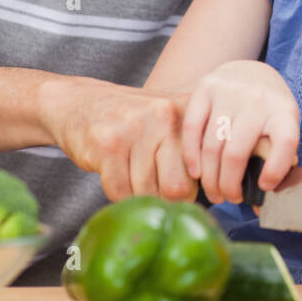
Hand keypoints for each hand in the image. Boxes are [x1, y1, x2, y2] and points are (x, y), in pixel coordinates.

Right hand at [40, 76, 196, 201]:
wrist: (82, 101)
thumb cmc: (134, 120)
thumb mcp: (172, 119)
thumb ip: (196, 146)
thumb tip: (219, 186)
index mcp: (189, 111)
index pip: (204, 169)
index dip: (194, 190)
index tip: (184, 193)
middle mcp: (165, 116)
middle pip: (177, 187)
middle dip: (166, 199)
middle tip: (156, 191)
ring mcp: (135, 128)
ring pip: (146, 192)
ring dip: (139, 196)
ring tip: (134, 178)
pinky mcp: (107, 144)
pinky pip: (119, 191)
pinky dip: (118, 194)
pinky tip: (117, 176)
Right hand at [180, 60, 300, 204]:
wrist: (250, 70)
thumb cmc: (267, 109)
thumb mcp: (283, 126)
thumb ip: (278, 156)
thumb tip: (263, 196)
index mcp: (284, 111)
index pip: (285, 143)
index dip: (275, 170)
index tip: (265, 187)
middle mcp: (257, 99)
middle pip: (237, 154)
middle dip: (229, 185)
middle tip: (228, 199)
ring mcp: (230, 92)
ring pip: (212, 146)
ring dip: (209, 178)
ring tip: (213, 193)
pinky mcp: (205, 88)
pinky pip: (192, 128)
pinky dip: (191, 155)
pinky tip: (196, 172)